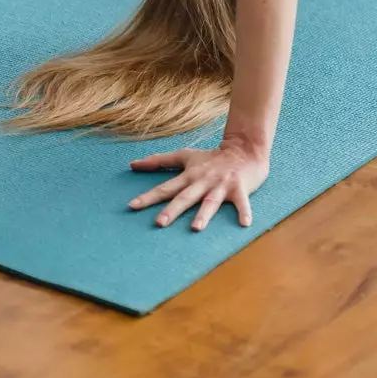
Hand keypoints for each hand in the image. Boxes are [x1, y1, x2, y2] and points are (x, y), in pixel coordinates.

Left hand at [128, 141, 270, 230]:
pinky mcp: (240, 188)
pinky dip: (244, 212)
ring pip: (210, 201)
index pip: (165, 188)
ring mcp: (221, 185)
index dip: (148, 197)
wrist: (244, 150)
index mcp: (189, 176)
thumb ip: (159, 161)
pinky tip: (244, 224)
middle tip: (159, 223)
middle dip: (172, 210)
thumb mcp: (184, 156)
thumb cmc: (212, 158)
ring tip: (196, 228)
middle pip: (185, 197)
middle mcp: (202, 181)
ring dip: (204, 214)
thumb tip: (132, 164)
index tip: (132, 206)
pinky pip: (242, 202)